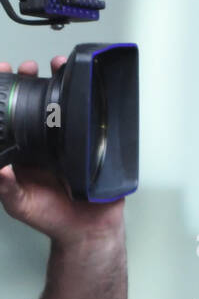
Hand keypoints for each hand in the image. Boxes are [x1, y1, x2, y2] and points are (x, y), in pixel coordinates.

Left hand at [0, 56, 124, 242]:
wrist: (88, 232)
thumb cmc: (52, 219)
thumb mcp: (19, 204)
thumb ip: (5, 186)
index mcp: (22, 149)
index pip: (8, 114)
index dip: (3, 93)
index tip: (2, 75)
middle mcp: (43, 141)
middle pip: (34, 101)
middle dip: (28, 79)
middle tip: (26, 68)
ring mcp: (68, 142)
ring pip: (61, 105)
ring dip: (57, 82)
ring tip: (56, 66)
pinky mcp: (90, 145)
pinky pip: (88, 119)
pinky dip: (87, 100)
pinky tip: (83, 88)